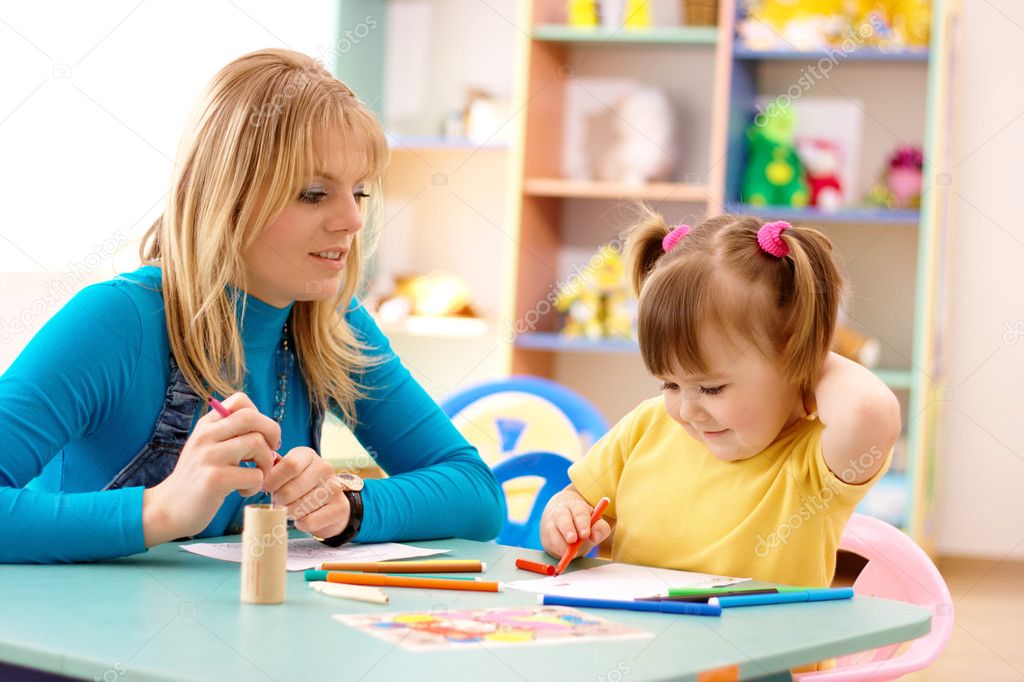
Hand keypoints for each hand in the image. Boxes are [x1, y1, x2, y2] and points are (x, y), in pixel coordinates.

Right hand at [142, 392, 280, 546]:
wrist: (167, 510)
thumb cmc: (197, 480)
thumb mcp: (207, 448)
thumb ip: (230, 435)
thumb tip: (269, 431)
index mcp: (206, 425)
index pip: (240, 400)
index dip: (260, 416)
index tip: (261, 436)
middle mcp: (206, 436)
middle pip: (252, 418)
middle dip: (272, 434)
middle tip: (270, 453)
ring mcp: (209, 456)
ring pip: (257, 444)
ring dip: (266, 463)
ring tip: (255, 477)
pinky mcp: (214, 479)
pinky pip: (254, 474)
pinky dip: (257, 484)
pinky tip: (244, 491)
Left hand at [262, 447, 350, 537]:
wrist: (331, 502)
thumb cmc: (302, 485)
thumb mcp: (289, 472)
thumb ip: (273, 470)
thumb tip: (260, 477)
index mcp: (308, 455)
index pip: (289, 465)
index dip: (273, 481)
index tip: (268, 488)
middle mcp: (324, 468)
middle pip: (289, 490)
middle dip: (278, 500)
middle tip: (280, 501)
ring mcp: (334, 488)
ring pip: (298, 508)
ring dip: (289, 513)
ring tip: (292, 508)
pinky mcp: (340, 507)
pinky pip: (309, 522)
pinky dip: (301, 524)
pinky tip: (303, 517)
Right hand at [540, 488, 611, 558]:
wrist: (562, 517)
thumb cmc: (583, 522)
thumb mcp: (596, 523)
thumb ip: (600, 529)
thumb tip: (595, 536)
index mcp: (575, 506)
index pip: (579, 513)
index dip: (582, 524)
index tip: (585, 534)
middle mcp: (560, 512)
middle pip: (562, 517)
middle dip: (567, 529)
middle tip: (572, 540)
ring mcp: (550, 523)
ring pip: (551, 530)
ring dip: (559, 542)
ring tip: (567, 551)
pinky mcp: (544, 536)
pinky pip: (548, 543)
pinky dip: (555, 549)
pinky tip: (562, 552)